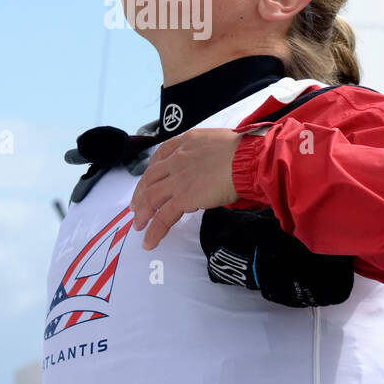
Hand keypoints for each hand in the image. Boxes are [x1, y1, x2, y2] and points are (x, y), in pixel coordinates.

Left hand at [129, 128, 241, 250]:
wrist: (248, 159)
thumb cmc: (245, 151)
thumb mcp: (221, 143)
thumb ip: (209, 154)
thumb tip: (213, 167)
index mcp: (187, 142)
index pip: (161, 155)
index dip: (151, 171)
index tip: (147, 181)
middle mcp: (178, 159)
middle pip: (150, 178)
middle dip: (141, 194)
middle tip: (136, 207)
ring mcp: (179, 179)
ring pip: (151, 198)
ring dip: (143, 213)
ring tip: (139, 226)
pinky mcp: (184, 198)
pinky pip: (163, 217)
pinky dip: (154, 231)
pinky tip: (149, 241)